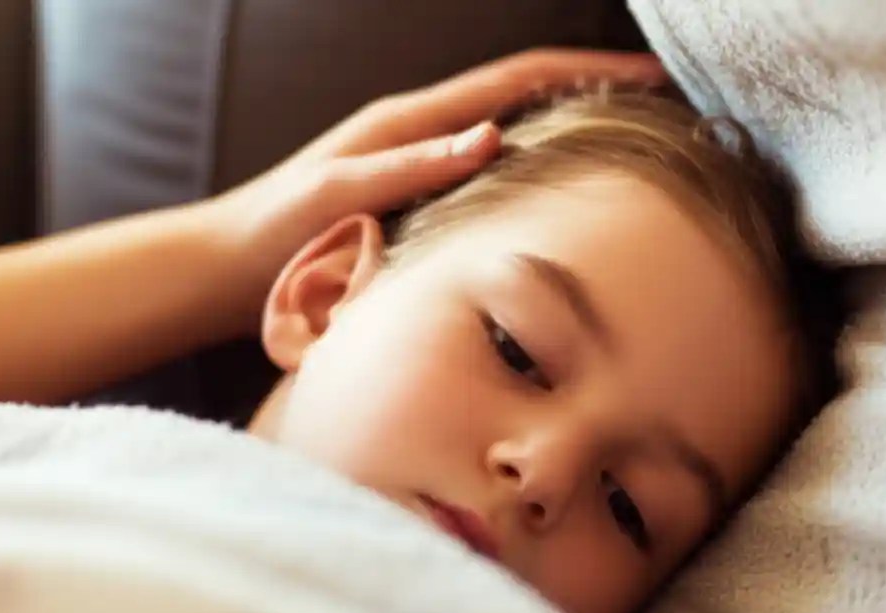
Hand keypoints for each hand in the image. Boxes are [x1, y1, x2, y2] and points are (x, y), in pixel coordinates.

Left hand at [207, 48, 666, 303]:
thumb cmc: (274, 233)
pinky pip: (487, 176)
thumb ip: (412, 164)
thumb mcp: (340, 192)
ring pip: (510, 134)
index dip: (586, 72)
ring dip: (567, 131)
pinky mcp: (411, 198)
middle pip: (523, 96)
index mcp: (408, 120)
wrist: (224, 267)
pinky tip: (555, 199)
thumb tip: (493, 134)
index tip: (650, 75)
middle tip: (660, 110)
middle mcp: (419, 132)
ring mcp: (416, 164)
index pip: (516, 81)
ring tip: (628, 147)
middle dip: (591, 91)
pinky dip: (532, 171)